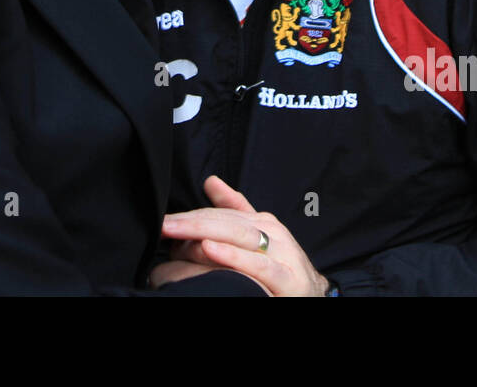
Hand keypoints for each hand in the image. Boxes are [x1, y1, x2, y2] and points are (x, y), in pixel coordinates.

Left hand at [155, 176, 327, 296]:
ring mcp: (281, 254)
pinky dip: (233, 256)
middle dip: (191, 222)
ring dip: (204, 232)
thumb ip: (234, 210)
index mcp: (261, 222)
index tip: (163, 220)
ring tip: (177, 231)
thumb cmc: (280, 267)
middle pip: (226, 222)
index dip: (190, 216)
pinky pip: (259, 266)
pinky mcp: (287, 279)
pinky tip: (210, 249)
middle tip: (162, 225)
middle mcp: (271, 233)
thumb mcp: (257, 237)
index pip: (220, 214)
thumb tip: (211, 181)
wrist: (313, 295)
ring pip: (240, 237)